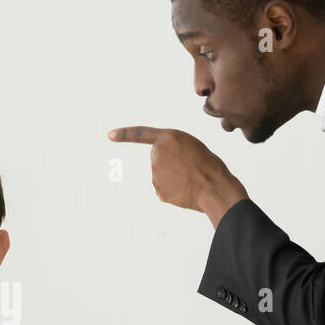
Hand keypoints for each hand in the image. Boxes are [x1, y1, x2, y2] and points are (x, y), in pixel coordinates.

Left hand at [108, 126, 248, 226]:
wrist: (215, 188)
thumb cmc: (210, 165)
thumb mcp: (192, 146)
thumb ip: (173, 150)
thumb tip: (158, 172)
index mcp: (168, 137)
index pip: (140, 134)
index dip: (124, 134)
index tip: (110, 135)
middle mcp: (157, 154)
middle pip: (158, 159)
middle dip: (170, 163)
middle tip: (190, 167)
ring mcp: (155, 174)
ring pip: (161, 176)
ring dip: (174, 177)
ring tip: (192, 178)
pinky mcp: (158, 190)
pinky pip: (164, 189)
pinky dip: (174, 190)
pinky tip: (187, 189)